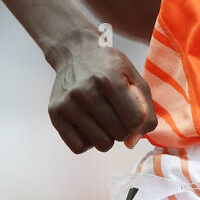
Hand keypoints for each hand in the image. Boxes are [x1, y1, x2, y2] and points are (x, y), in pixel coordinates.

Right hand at [48, 34, 157, 152]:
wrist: (74, 52)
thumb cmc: (108, 66)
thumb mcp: (134, 77)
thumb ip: (145, 109)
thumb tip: (133, 142)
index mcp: (109, 79)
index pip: (134, 120)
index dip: (139, 121)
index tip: (133, 112)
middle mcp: (86, 92)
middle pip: (119, 134)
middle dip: (124, 128)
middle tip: (116, 113)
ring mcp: (68, 104)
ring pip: (101, 144)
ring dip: (107, 137)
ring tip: (103, 120)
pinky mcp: (55, 114)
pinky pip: (79, 147)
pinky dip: (88, 141)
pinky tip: (89, 126)